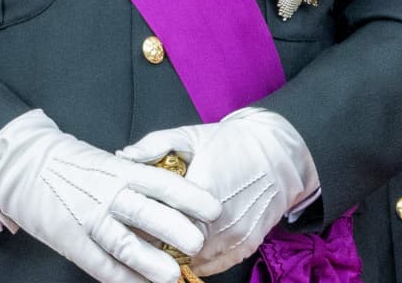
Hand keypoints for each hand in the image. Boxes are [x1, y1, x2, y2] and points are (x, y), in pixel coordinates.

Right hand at [0, 109, 220, 282]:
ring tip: (171, 276)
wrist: (22, 165)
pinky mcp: (71, 241)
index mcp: (119, 170)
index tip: (214, 209)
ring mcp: (88, 219)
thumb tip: (172, 206)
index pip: (161, 183)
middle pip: (146, 213)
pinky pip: (101, 265)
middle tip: (197, 243)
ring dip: (149, 262)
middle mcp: (106, 194)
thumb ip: (135, 181)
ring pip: (123, 244)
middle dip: (175, 230)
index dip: (189, 197)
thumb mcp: (106, 161)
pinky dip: (122, 279)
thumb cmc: (71, 164)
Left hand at [116, 107, 318, 274]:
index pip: (163, 218)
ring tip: (158, 245)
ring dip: (176, 255)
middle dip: (157, 242)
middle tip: (138, 236)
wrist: (279, 154)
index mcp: (203, 188)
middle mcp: (221, 218)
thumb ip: (154, 145)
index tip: (128, 221)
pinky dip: (197, 262)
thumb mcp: (189, 135)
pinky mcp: (246, 246)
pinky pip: (214, 266)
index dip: (142, 222)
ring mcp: (235, 236)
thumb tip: (123, 156)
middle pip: (177, 244)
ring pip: (195, 260)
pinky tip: (182, 252)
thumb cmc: (229, 143)